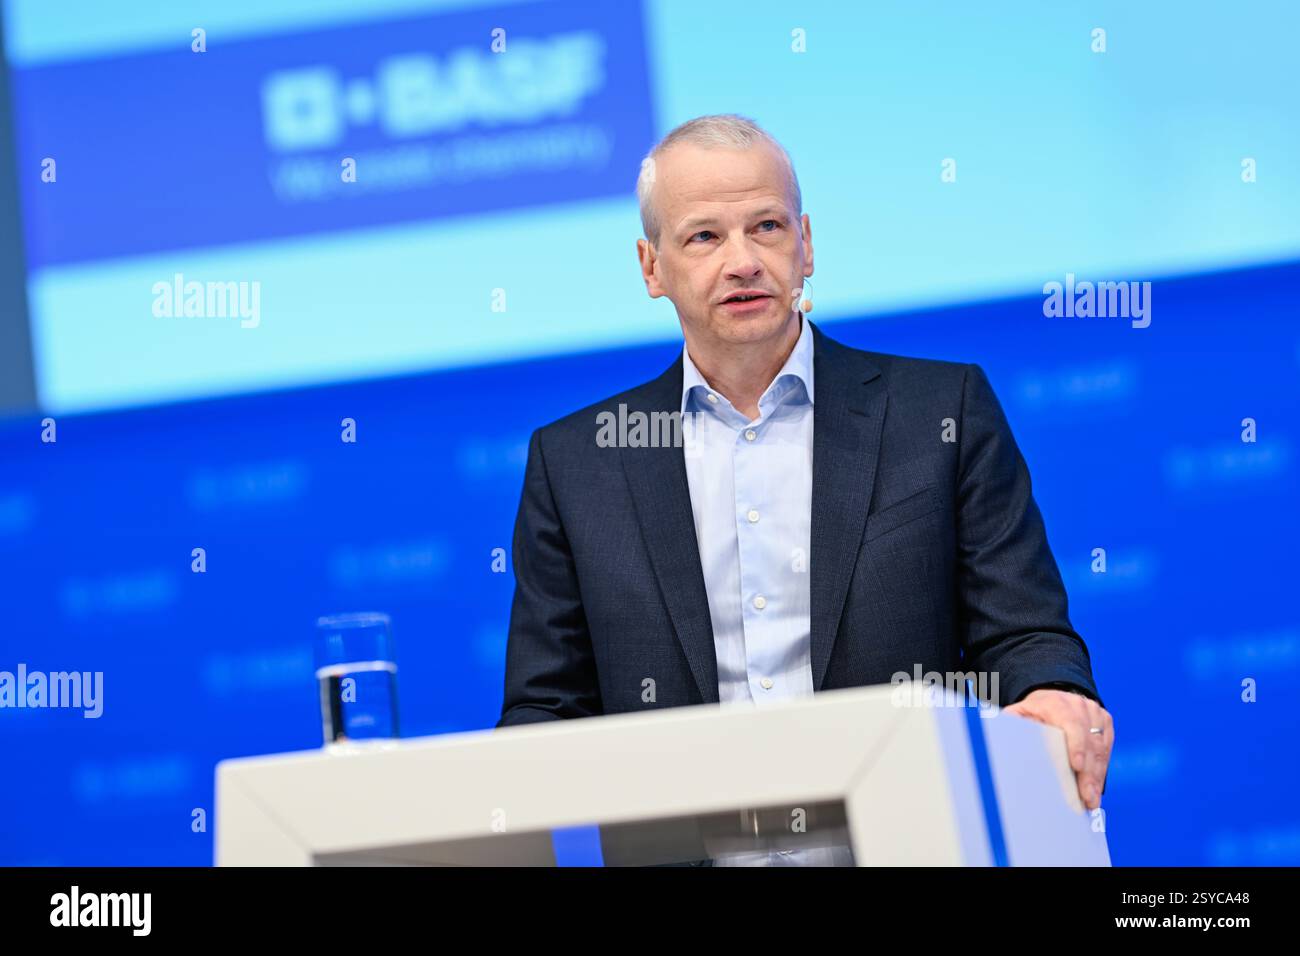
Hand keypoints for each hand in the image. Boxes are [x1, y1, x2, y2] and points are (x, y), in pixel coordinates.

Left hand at [1003, 689, 1112, 810]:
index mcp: (1057, 703)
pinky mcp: (1105, 723)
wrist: (1055, 698)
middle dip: (1088, 773)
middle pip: (1088, 742)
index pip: (1071, 723)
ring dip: (1096, 777)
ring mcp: (1095, 714)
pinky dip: (1101, 771)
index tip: (1077, 765)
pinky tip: (1095, 789)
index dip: (1076, 745)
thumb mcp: (1019, 712)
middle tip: (1086, 797)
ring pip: (1099, 749)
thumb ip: (1012, 724)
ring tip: (1091, 799)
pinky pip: (1106, 750)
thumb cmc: (1034, 711)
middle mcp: (1079, 706)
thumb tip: (1001, 737)